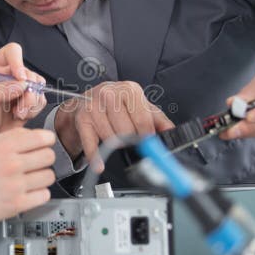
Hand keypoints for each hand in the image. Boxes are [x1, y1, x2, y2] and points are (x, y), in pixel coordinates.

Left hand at [0, 42, 46, 153]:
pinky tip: (20, 115)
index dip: (18, 62)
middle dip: (26, 93)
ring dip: (30, 104)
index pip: (12, 52)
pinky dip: (33, 110)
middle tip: (17, 108)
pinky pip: (41, 100)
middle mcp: (10, 73)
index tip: (20, 78)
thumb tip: (19, 85)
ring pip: (38, 87)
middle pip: (29, 73)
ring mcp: (22, 86)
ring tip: (16, 113)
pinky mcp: (31, 98)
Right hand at [0, 128, 55, 223]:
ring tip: (31, 178)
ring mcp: (15, 185)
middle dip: (45, 159)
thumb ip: (14, 137)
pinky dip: (39, 194)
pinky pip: (44, 195)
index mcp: (4, 146)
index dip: (47, 141)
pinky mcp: (18, 204)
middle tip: (37, 163)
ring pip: (49, 176)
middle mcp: (11, 164)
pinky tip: (29, 191)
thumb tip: (39, 136)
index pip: (43, 138)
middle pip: (49, 156)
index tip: (45, 144)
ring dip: (42, 177)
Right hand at [55, 81, 173, 172]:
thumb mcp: (140, 106)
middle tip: (131, 143)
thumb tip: (172, 133)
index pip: (143, 120)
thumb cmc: (116, 104)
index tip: (148, 145)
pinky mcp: (82, 119)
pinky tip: (99, 164)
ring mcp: (94, 106)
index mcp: (130, 90)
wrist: (87, 100)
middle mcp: (110, 94)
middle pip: (127, 131)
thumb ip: (158, 120)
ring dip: (116, 146)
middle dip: (131, 141)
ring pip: (111, 138)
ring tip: (116, 140)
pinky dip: (95, 156)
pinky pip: (90, 142)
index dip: (147, 137)